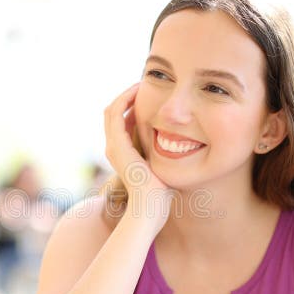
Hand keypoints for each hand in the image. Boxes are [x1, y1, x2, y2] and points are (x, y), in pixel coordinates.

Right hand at [103, 84, 173, 230]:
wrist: (149, 209)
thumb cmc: (160, 195)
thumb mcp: (162, 169)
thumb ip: (165, 157)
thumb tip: (182, 148)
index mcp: (122, 154)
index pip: (120, 122)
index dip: (131, 107)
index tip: (149, 96)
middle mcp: (113, 148)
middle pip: (113, 113)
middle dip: (127, 97)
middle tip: (144, 85)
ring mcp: (113, 146)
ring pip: (111, 110)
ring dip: (125, 94)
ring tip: (141, 84)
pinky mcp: (117, 145)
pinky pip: (116, 113)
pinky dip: (125, 100)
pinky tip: (139, 91)